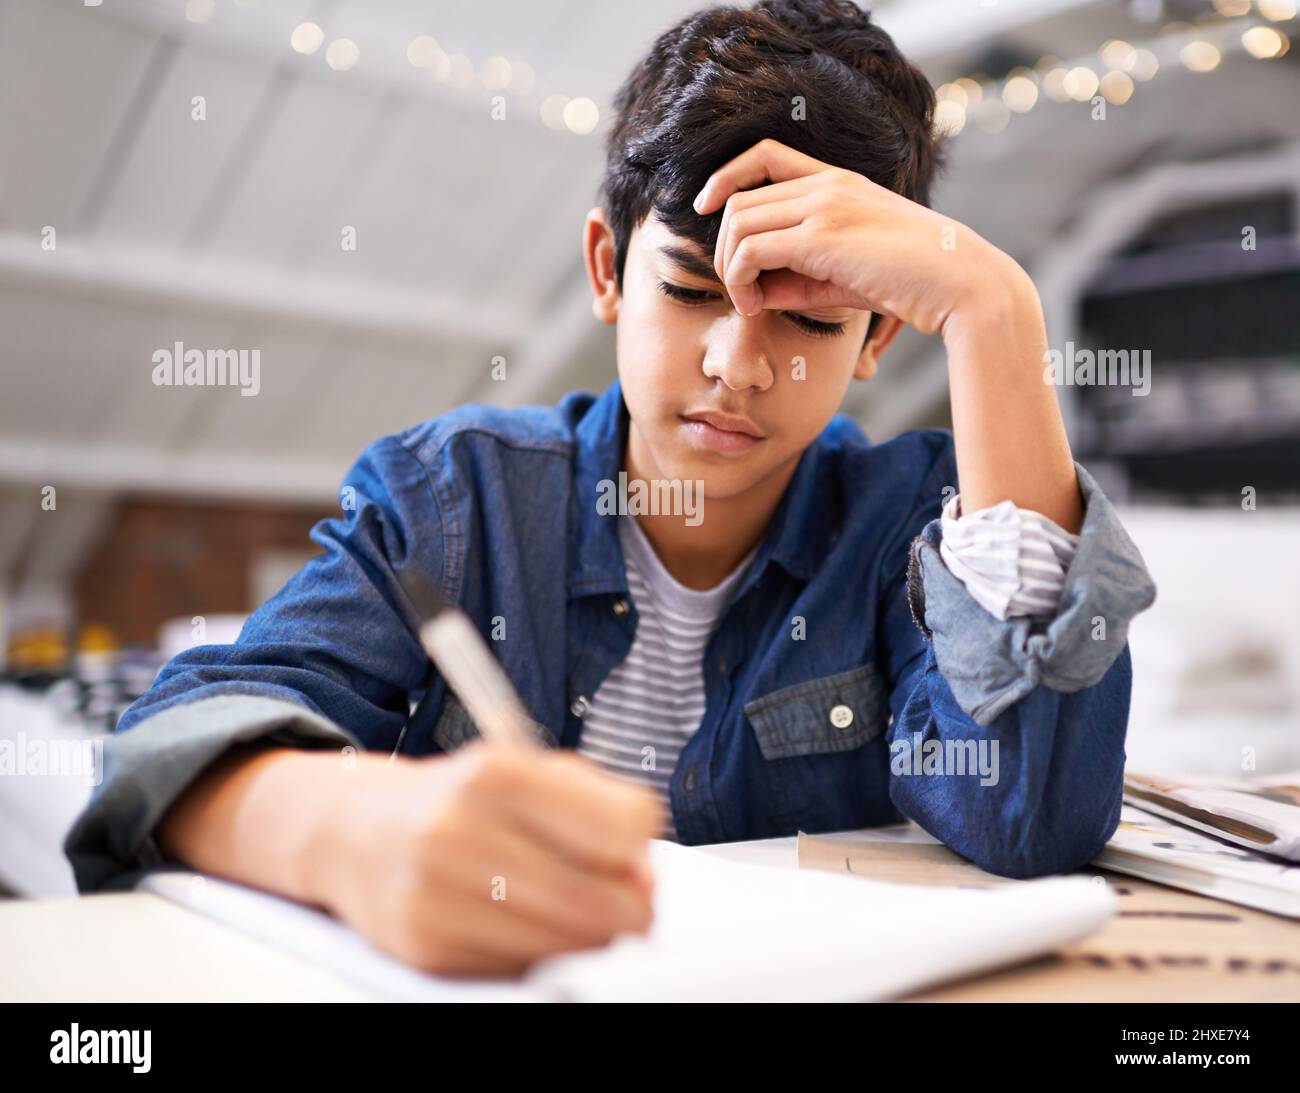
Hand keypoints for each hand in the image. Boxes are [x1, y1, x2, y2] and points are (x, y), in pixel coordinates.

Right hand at [315, 740, 663, 976]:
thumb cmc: (458, 799)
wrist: (356, 831)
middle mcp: (460, 830)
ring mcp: (437, 893)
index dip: (640, 847)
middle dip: (630, 908)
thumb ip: (597, 807)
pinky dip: (537, 953)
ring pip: (566, 945)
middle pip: (600, 901)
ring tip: (570, 910)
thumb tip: (643, 878)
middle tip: (626, 903)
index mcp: (496, 772)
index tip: (631, 852)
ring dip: (587, 937)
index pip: (622, 825)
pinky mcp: (425, 947)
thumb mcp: (526, 770)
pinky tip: (519, 924)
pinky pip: (521, 969)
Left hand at [693, 137, 1017, 336]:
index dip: (726, 175)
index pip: (765, 155)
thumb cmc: (910, 282)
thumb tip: (752, 290)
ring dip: (729, 267)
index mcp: (838, 182)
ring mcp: (824, 206)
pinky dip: (740, 280)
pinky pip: (751, 250)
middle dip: (724, 246)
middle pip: (740, 197)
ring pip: (739, 221)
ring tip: (747, 302)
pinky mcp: (821, 237)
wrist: (959, 281)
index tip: (706, 206)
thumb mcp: (846, 276)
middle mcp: (827, 185)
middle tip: (738, 289)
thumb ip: (798, 276)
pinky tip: (755, 305)